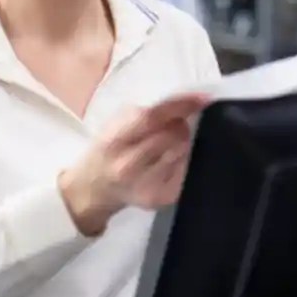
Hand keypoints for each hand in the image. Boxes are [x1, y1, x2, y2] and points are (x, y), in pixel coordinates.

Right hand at [58, 93, 209, 235]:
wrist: (94, 188)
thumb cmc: (108, 149)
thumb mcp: (115, 125)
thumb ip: (144, 114)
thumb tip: (183, 104)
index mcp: (113, 142)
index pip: (152, 118)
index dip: (179, 106)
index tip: (201, 98)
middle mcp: (128, 166)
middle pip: (171, 136)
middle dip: (182, 124)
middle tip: (179, 122)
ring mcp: (145, 185)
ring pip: (181, 153)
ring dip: (183, 141)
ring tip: (172, 141)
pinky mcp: (160, 198)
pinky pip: (185, 171)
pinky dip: (184, 159)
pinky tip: (171, 159)